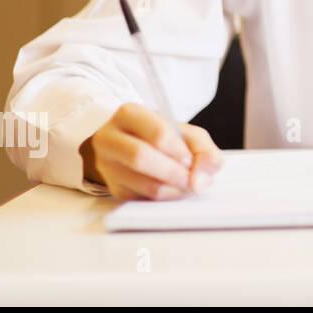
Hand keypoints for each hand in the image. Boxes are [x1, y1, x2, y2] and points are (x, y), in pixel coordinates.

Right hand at [80, 102, 223, 200]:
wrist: (135, 146)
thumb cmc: (162, 136)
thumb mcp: (186, 132)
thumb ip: (204, 150)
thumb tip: (202, 181)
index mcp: (129, 114)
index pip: (157, 133)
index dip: (178, 150)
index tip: (190, 159)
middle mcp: (110, 138)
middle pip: (141, 158)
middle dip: (173, 172)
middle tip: (190, 178)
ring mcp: (107, 165)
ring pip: (141, 183)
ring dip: (173, 188)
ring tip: (187, 184)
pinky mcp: (113, 187)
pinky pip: (141, 198)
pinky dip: (164, 197)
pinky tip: (173, 189)